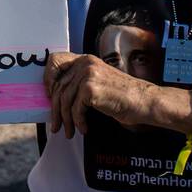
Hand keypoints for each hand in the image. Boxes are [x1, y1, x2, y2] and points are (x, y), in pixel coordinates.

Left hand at [43, 51, 158, 138]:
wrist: (143, 101)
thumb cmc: (122, 96)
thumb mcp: (98, 82)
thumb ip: (79, 82)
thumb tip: (55, 96)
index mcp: (85, 59)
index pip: (55, 61)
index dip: (48, 79)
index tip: (49, 97)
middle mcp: (85, 63)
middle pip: (58, 87)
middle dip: (56, 110)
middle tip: (56, 126)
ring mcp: (88, 74)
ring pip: (64, 100)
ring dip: (66, 120)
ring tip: (70, 132)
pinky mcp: (91, 88)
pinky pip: (75, 109)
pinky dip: (79, 122)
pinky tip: (84, 129)